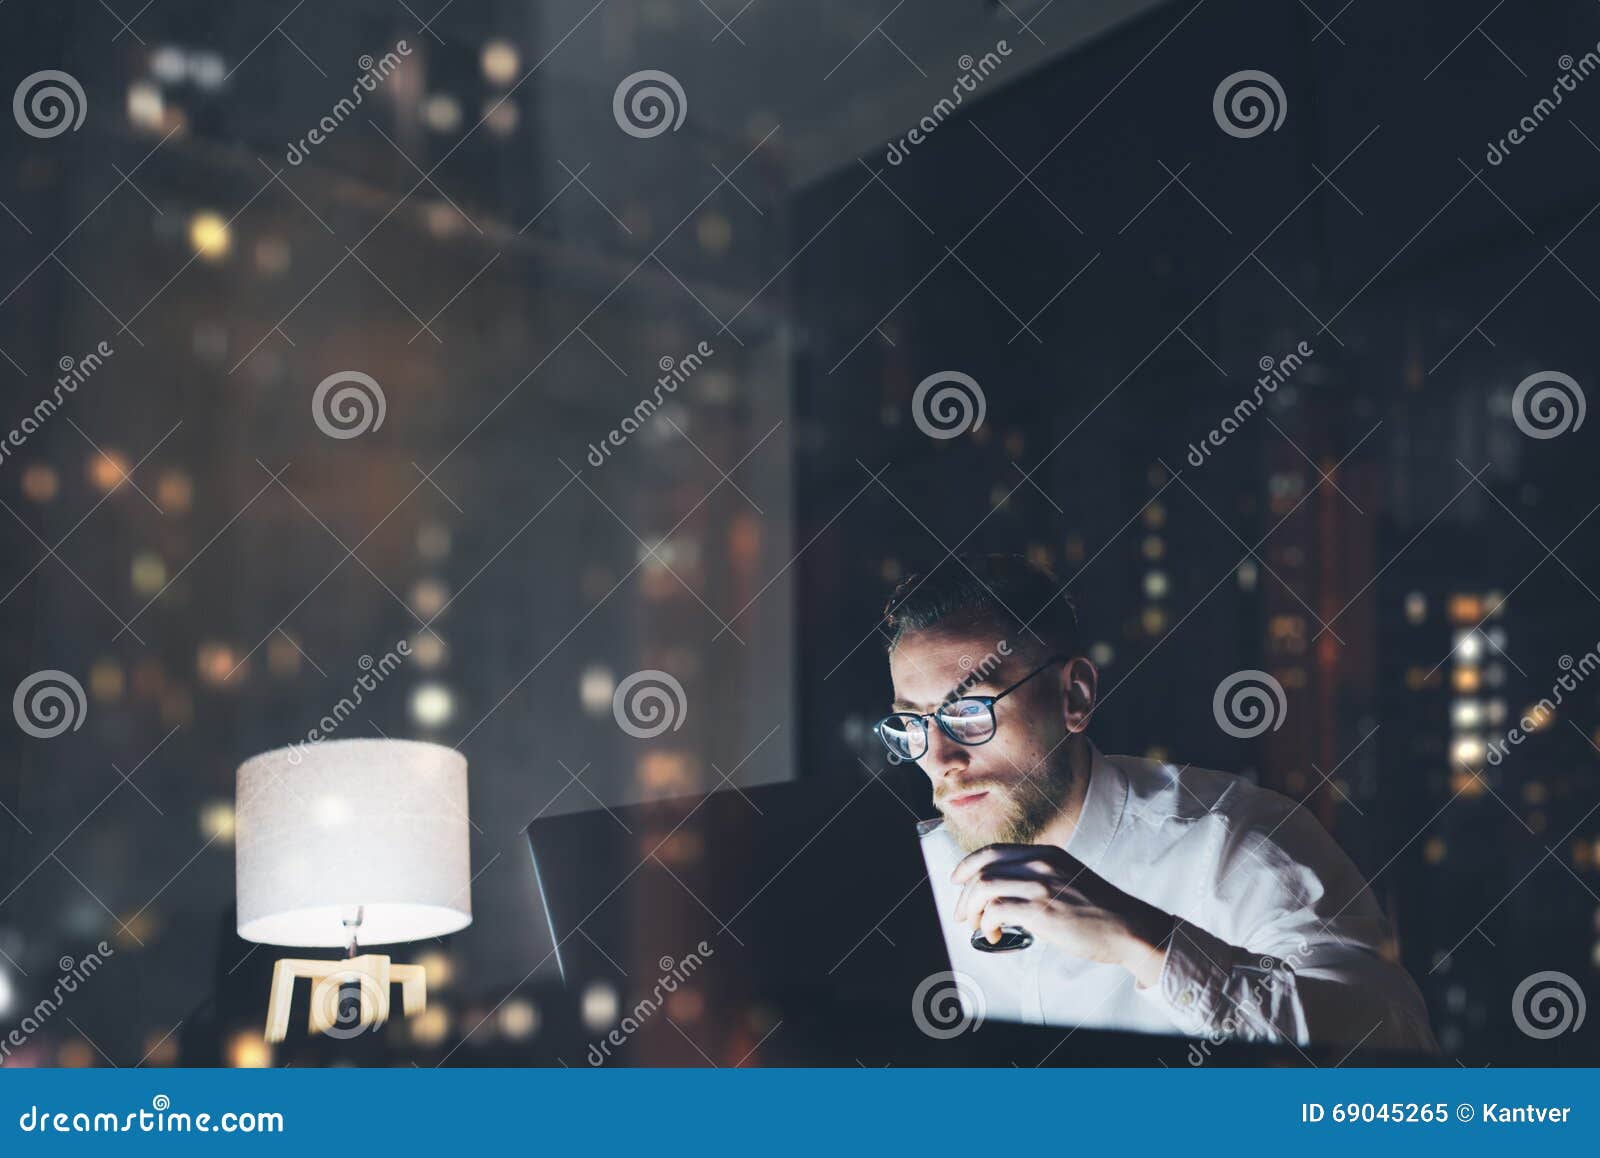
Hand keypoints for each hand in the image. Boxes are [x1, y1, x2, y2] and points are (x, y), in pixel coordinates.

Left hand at [951, 843, 1174, 986]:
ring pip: (984, 888)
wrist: (1129, 927)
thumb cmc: (1100, 910)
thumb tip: (1005, 890)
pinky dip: (987, 924)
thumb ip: (1039, 876)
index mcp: (1046, 854)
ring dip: (972, 910)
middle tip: (963, 913)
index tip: (957, 880)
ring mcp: (1041, 886)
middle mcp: (1040, 864)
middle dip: (964, 894)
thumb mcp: (1068, 877)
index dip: (967, 865)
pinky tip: (995, 935)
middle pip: (982, 870)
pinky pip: (997, 911)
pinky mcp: (1042, 911)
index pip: (992, 851)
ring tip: (977, 926)